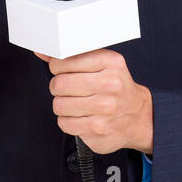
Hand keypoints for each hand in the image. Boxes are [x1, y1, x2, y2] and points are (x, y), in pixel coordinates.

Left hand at [34, 48, 153, 154]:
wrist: (139, 117)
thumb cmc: (117, 88)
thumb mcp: (102, 64)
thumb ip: (73, 57)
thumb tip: (43, 53)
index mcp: (110, 62)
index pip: (65, 61)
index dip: (57, 67)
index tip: (62, 70)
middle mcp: (110, 84)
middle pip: (59, 84)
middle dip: (58, 86)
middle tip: (67, 88)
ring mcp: (105, 108)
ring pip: (59, 104)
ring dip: (62, 104)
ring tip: (75, 103)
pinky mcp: (98, 129)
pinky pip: (64, 123)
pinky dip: (68, 120)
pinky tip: (80, 116)